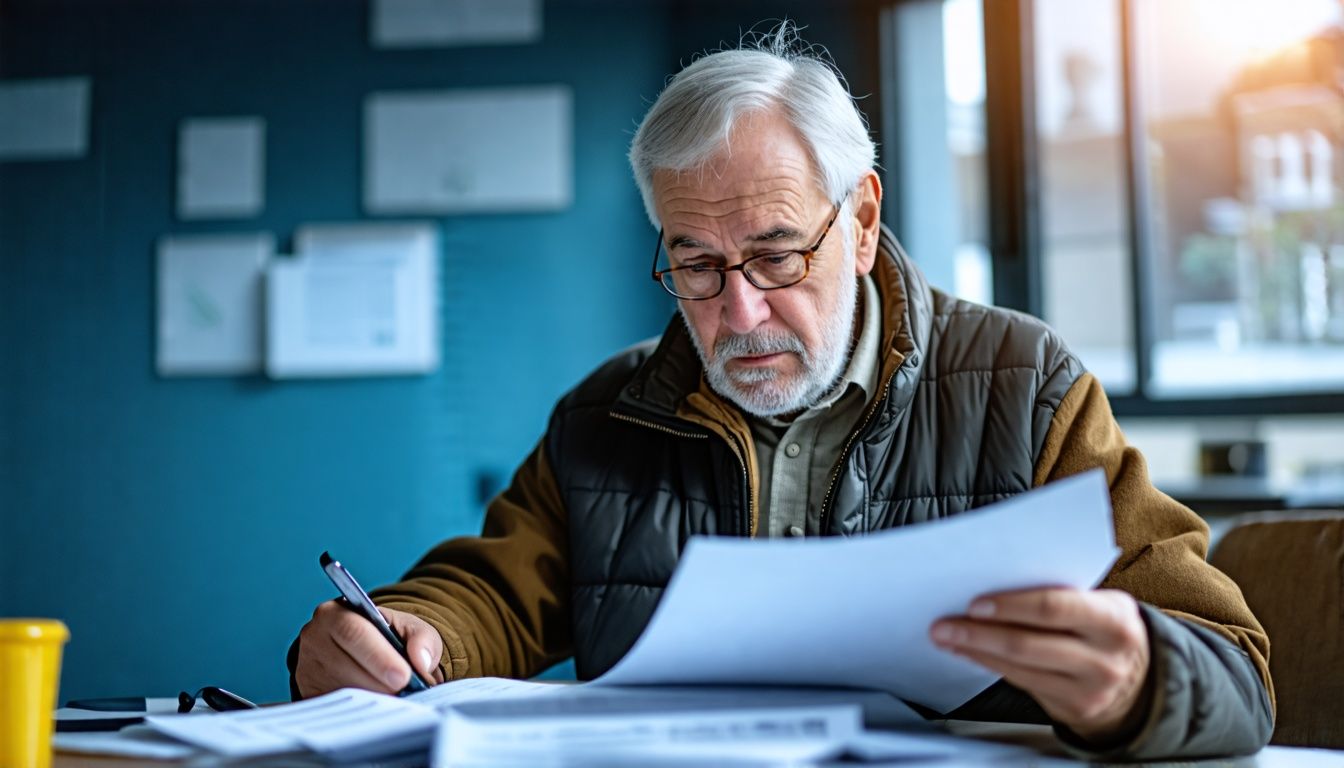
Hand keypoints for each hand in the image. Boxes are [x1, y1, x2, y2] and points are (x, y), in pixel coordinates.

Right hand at [295, 601, 445, 697]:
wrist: (364, 650)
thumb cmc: (386, 636)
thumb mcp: (408, 628)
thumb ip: (421, 638)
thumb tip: (421, 661)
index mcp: (334, 614)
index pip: (353, 633)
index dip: (379, 657)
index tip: (403, 676)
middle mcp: (314, 639)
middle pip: (346, 667)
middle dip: (380, 684)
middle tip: (404, 692)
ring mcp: (306, 669)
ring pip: (341, 692)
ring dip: (372, 699)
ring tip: (394, 698)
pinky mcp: (309, 695)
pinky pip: (335, 709)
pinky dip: (360, 711)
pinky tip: (377, 706)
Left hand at [930, 588, 1150, 742]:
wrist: (1138, 677)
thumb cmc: (1104, 627)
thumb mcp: (1099, 602)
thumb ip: (1059, 592)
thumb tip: (994, 580)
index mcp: (1113, 619)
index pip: (1054, 607)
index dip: (1010, 606)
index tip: (974, 603)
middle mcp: (1104, 657)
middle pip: (1028, 643)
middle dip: (979, 633)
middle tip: (945, 624)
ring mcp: (1089, 687)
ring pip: (1019, 667)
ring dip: (975, 650)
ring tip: (946, 636)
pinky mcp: (1072, 708)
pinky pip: (1020, 683)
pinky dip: (988, 665)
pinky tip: (969, 653)